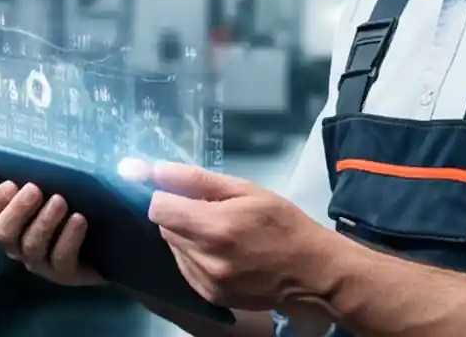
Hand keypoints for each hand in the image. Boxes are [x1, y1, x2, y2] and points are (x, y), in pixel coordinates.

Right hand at [0, 181, 105, 287]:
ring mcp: (40, 261)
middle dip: (17, 209)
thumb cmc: (77, 204)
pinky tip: (79, 220)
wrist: (109, 244)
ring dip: (44, 221)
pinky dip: (68, 237)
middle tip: (35, 189)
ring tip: (60, 201)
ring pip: (31, 245)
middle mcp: (18, 244)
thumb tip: (53, 143)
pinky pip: (60, 258)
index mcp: (10, 221)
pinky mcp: (64, 273)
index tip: (11, 184)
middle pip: (3, 232)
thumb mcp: (59, 185)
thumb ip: (49, 171)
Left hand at [127, 160, 340, 315]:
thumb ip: (197, 179)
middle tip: (211, 211)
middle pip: (165, 228)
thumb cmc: (282, 222)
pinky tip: (222, 252)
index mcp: (215, 226)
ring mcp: (206, 281)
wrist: (310, 271)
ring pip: (174, 247)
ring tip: (220, 233)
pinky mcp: (209, 296)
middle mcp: (205, 257)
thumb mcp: (247, 189)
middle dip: (180, 215)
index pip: (158, 208)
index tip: (182, 192)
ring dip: (187, 236)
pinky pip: (185, 267)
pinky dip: (195, 256)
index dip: (167, 195)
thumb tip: (155, 170)